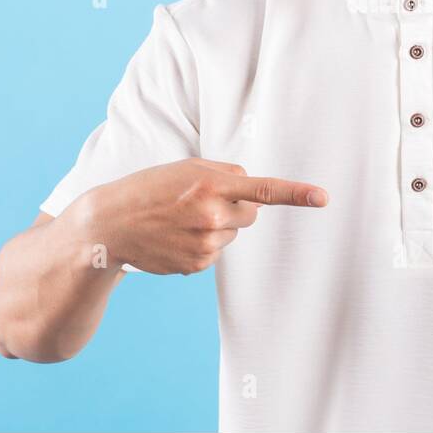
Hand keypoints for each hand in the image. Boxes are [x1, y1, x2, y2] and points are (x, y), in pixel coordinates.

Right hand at [77, 157, 327, 274]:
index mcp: (210, 185)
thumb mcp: (185, 168)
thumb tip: (253, 192)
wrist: (109, 226)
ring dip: (216, 226)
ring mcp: (206, 244)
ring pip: (232, 233)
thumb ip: (224, 174)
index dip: (296, 194)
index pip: (263, 189)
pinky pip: (216, 252)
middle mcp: (212, 216)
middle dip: (235, 207)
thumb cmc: (149, 190)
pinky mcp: (197, 265)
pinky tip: (175, 237)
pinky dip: (202, 244)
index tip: (323, 198)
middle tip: (198, 202)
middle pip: (251, 213)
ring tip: (180, 219)